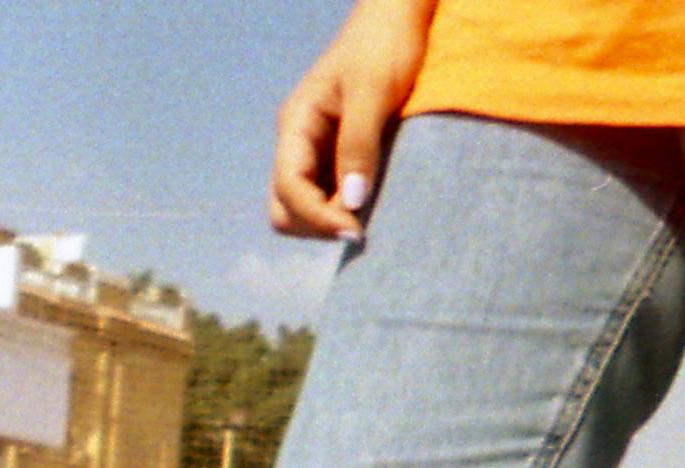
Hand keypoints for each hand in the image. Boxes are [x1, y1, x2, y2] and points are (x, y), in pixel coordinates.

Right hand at [270, 0, 436, 239]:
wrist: (399, 17)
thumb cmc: (384, 44)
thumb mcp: (373, 92)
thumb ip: (358, 145)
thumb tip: (350, 203)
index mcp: (296, 124)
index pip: (288, 188)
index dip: (316, 217)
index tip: (355, 230)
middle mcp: (299, 142)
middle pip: (285, 207)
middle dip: (317, 225)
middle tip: (362, 227)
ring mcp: (318, 151)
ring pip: (306, 207)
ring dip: (333, 219)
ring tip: (373, 216)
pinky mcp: (340, 155)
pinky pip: (331, 196)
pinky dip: (347, 209)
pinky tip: (376, 205)